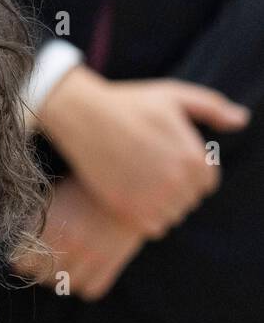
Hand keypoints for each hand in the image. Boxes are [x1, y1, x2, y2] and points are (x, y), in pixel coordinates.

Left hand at [11, 176, 144, 300]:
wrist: (132, 183)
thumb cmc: (88, 186)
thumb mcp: (56, 196)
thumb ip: (39, 220)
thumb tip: (23, 238)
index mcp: (49, 224)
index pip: (22, 259)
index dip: (20, 259)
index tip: (21, 255)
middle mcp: (68, 243)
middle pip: (41, 275)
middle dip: (37, 270)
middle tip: (40, 263)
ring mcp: (91, 256)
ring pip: (64, 285)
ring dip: (59, 280)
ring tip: (60, 268)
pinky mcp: (112, 263)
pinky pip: (91, 289)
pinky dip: (83, 285)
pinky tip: (82, 272)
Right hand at [37, 65, 248, 237]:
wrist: (81, 115)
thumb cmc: (127, 103)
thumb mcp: (172, 95)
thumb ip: (212, 107)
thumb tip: (241, 119)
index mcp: (194, 158)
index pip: (207, 181)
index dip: (188, 169)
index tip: (165, 157)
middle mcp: (178, 183)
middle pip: (190, 199)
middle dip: (174, 187)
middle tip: (147, 166)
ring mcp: (152, 199)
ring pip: (173, 215)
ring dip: (160, 203)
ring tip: (137, 180)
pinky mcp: (128, 211)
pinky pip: (154, 228)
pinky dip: (146, 217)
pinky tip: (130, 194)